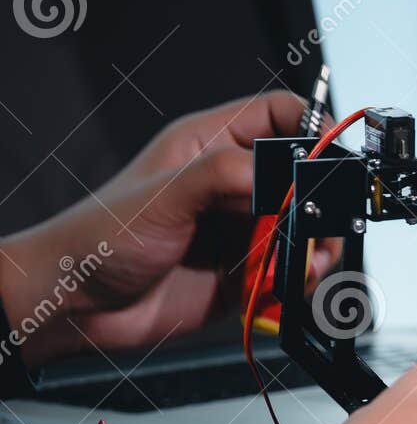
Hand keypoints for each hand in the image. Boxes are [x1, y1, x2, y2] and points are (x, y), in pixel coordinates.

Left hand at [0, 92, 339, 364]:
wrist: (79, 306)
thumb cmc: (97, 239)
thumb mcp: (162, 196)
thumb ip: (224, 176)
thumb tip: (282, 175)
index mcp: (210, 146)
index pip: (279, 116)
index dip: (312, 127)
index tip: (331, 155)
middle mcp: (232, 186)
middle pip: (304, 178)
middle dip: (320, 203)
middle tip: (319, 225)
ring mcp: (242, 229)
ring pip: (305, 228)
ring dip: (314, 247)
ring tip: (303, 264)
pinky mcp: (246, 271)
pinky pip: (291, 271)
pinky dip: (298, 280)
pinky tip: (285, 285)